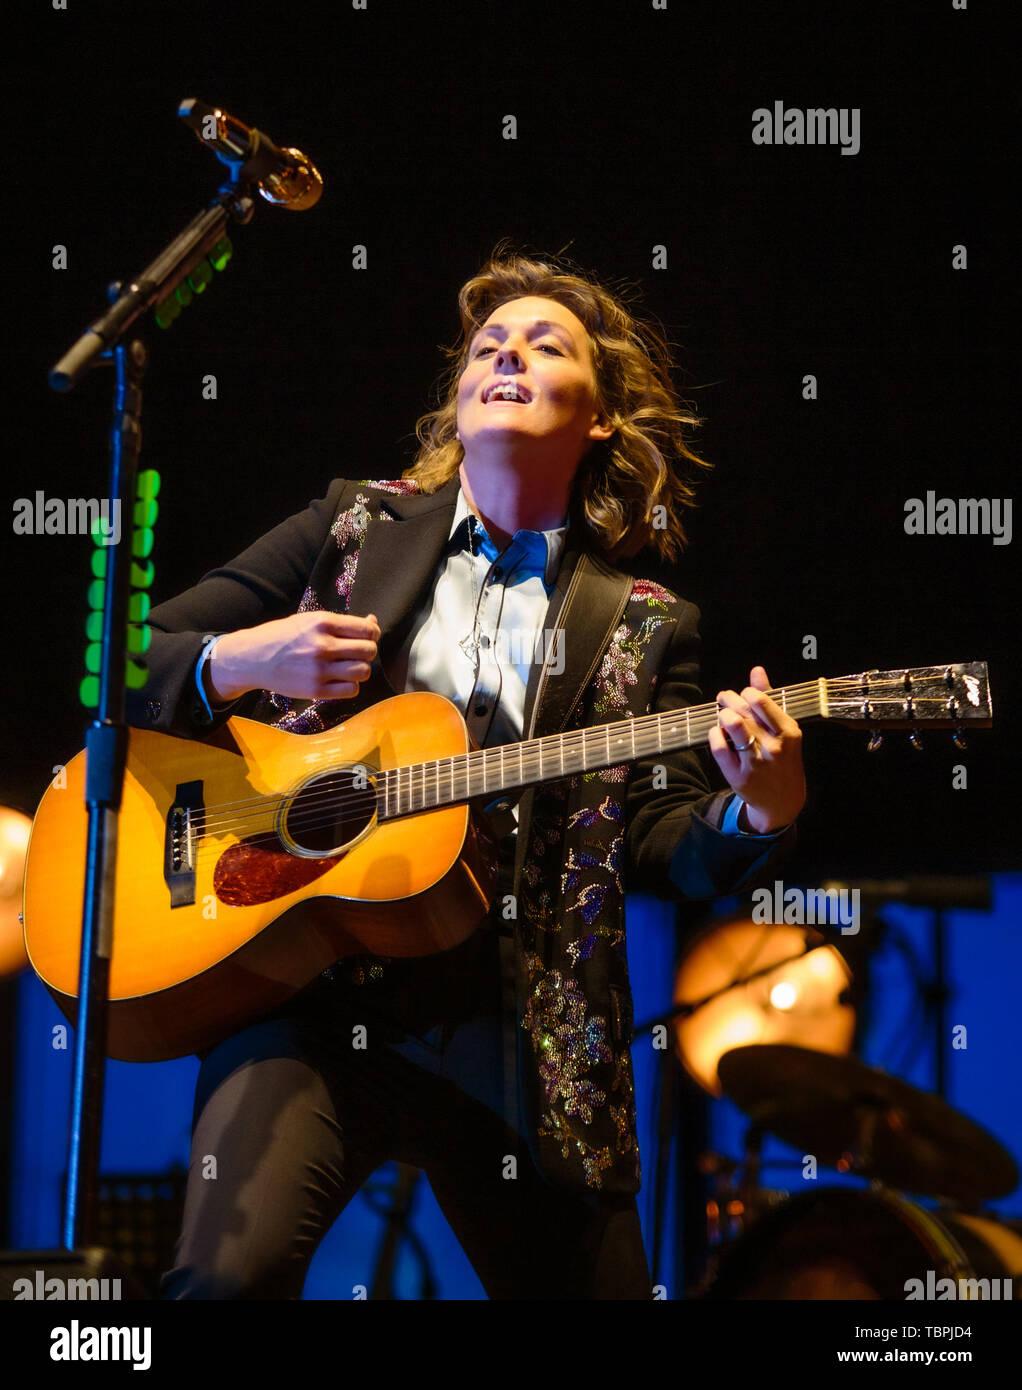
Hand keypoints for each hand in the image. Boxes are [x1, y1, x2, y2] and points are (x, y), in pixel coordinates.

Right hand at [208, 611, 380, 702]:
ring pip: (363, 671)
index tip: (367, 636)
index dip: (372, 633)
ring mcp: (319, 670)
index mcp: (322, 623)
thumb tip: (372, 622)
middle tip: (357, 652)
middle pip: (368, 651)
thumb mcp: (310, 620)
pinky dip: (350, 686)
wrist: (252, 658)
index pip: (366, 629)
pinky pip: (351, 690)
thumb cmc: (284, 636)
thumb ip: (341, 624)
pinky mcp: (316, 690)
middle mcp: (322, 646)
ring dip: (361, 669)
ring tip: (348, 666)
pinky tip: (340, 680)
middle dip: (368, 651)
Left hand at [709, 665, 805, 832]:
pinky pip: (720, 748)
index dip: (745, 692)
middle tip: (724, 698)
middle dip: (729, 699)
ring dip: (723, 715)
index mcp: (789, 732)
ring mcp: (756, 763)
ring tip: (723, 714)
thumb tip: (756, 671)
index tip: (742, 695)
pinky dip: (714, 736)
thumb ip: (769, 699)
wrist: (784, 801)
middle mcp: (774, 747)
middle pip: (743, 711)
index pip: (761, 700)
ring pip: (732, 726)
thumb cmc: (783, 759)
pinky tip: (717, 733)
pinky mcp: (739, 776)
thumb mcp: (784, 730)